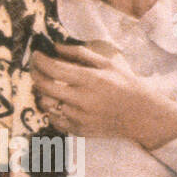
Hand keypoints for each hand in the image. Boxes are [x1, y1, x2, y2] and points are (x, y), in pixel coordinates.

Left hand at [31, 44, 176, 149]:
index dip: (39, 61)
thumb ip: (80, 53)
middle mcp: (82, 100)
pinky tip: (58, 101)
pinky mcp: (79, 130)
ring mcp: (79, 118)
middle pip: (45, 86)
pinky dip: (52, 109)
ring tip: (48, 84)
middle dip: (35, 74)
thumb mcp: (107, 63)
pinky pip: (54, 119)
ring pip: (46, 104)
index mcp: (90, 79)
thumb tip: (56, 46)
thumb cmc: (125, 84)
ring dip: (42, 92)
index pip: (53, 69)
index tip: (35, 55)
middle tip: (36, 67)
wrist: (140, 114)